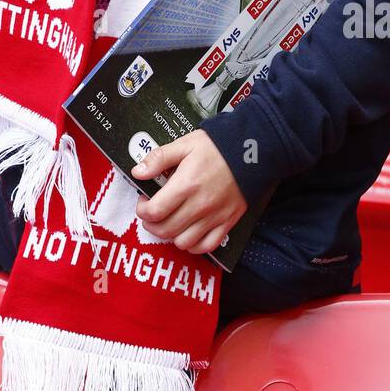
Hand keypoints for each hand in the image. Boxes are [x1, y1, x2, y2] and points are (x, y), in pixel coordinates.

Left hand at [131, 130, 247, 256]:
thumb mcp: (184, 144)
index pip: (155, 211)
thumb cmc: (217, 146)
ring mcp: (214, 217)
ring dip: (170, 235)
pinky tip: (188, 232)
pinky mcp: (227, 223)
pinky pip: (206, 246)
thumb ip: (159, 159)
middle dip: (151, 224)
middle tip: (151, 213)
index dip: (142, 210)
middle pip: (165, 230)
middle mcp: (199, 206)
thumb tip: (138, 172)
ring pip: (183, 242)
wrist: (252, 151)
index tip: (144, 201)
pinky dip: (193, 245)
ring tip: (169, 221)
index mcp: (186, 185)